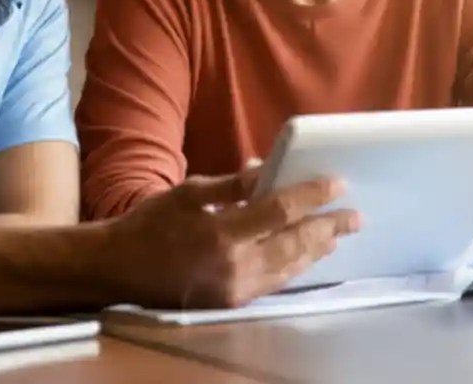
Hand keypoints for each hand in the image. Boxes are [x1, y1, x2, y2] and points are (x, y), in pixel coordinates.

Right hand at [103, 167, 359, 308]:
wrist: (118, 270)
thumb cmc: (150, 223)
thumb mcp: (188, 192)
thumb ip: (233, 185)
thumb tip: (267, 170)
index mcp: (221, 232)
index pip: (280, 211)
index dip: (311, 196)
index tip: (336, 184)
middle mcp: (234, 265)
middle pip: (294, 243)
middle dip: (328, 227)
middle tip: (354, 216)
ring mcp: (234, 288)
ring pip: (289, 267)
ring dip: (317, 250)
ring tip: (338, 236)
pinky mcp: (231, 302)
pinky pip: (274, 283)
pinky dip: (295, 268)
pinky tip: (307, 257)